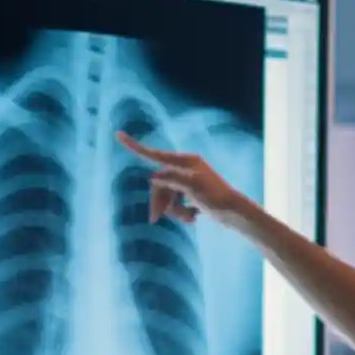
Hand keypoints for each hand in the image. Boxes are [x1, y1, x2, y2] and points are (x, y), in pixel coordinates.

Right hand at [115, 131, 243, 223]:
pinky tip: (194, 216)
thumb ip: (170, 179)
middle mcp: (187, 167)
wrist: (235, 213)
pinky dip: (182, 212)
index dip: (135, 147)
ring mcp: (190, 181)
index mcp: (186, 161)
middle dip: (159, 201)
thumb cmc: (216, 198)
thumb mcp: (191, 186)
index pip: (155, 155)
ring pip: (168, 195)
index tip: (118, 135)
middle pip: (159, 183)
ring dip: (173, 210)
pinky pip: (177, 203)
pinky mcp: (193, 194)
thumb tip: (153, 178)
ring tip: (188, 219)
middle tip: (155, 219)